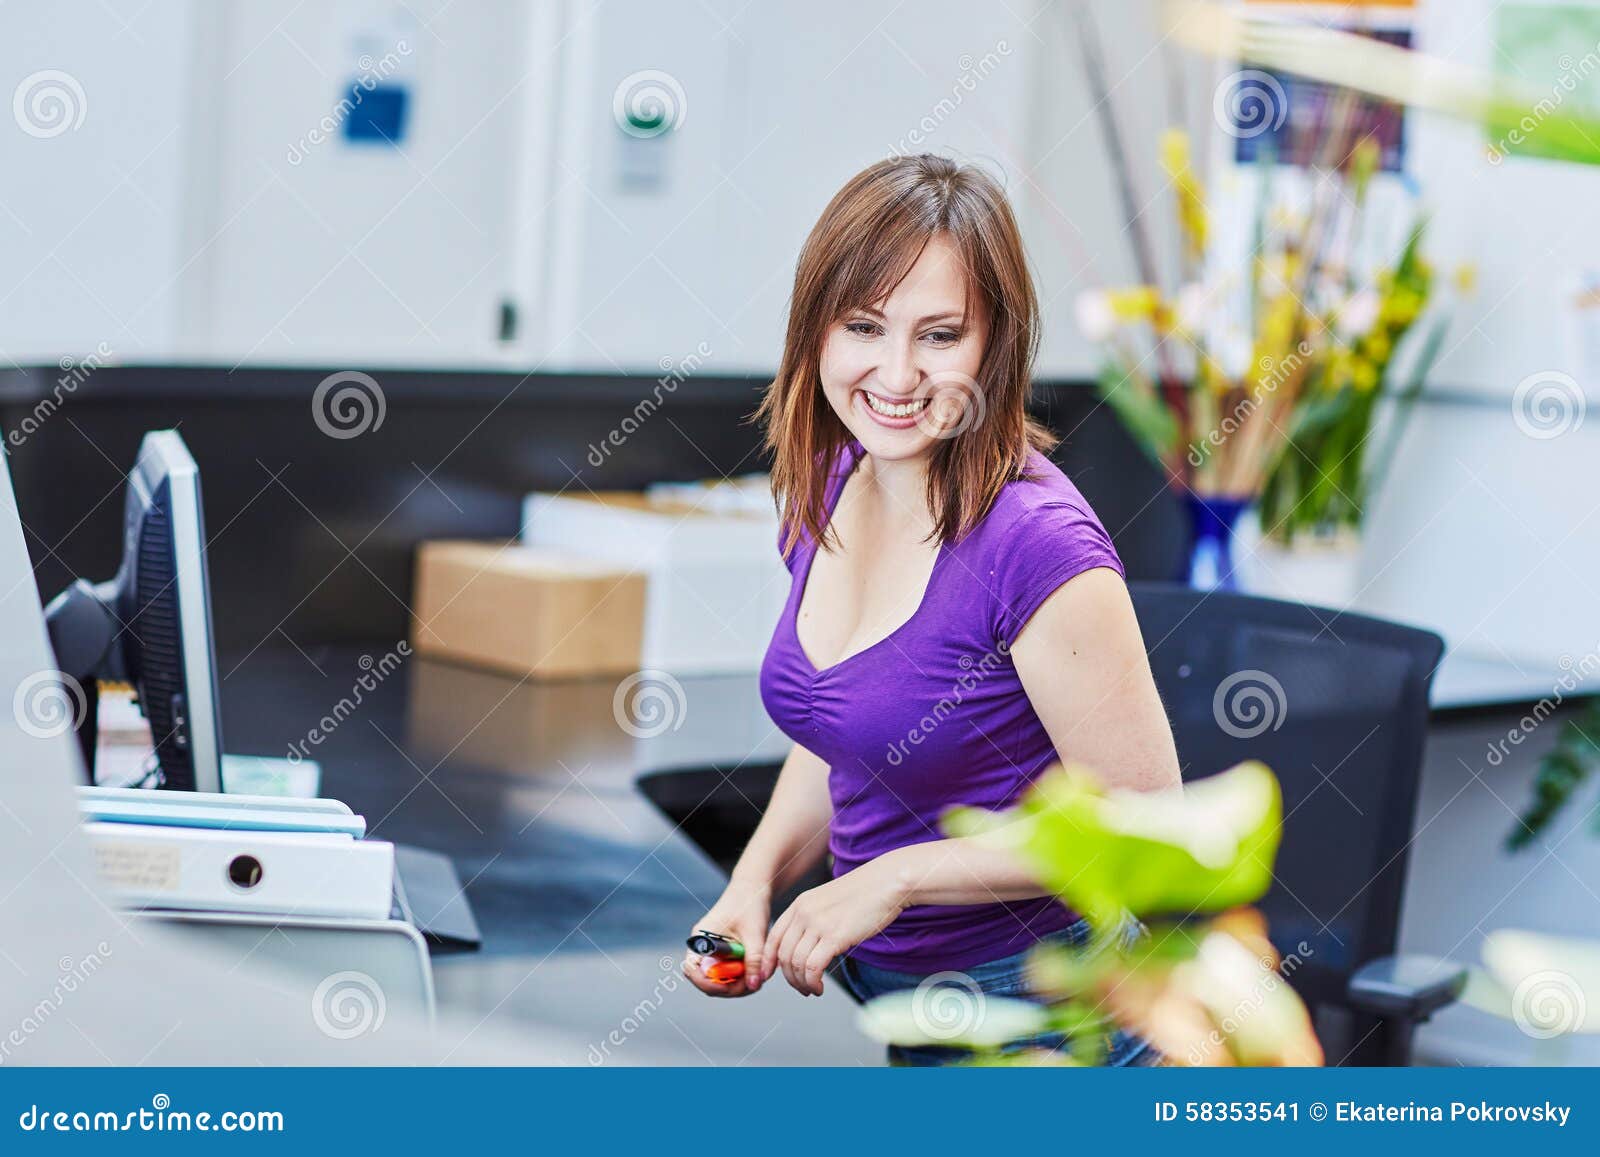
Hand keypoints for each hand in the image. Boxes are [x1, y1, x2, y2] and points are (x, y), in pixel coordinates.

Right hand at [682, 877, 770, 997]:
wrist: (754, 889)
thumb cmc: (750, 905)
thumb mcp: (754, 933)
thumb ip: (753, 960)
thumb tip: (754, 985)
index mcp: (701, 939)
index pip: (692, 969)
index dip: (707, 983)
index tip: (731, 987)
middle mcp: (703, 948)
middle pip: (706, 980)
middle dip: (728, 988)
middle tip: (752, 984)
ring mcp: (713, 953)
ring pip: (719, 980)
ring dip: (737, 984)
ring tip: (757, 976)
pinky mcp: (724, 955)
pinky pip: (728, 974)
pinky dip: (741, 977)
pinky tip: (756, 970)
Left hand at [762, 857, 907, 995]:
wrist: (886, 882)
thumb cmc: (864, 894)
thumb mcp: (828, 901)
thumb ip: (813, 919)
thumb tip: (806, 946)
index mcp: (800, 904)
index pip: (773, 938)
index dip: (768, 960)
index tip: (770, 975)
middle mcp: (804, 913)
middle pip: (783, 955)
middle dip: (789, 978)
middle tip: (801, 988)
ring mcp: (818, 924)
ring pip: (796, 964)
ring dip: (802, 984)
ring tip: (813, 989)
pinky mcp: (834, 936)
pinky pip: (813, 968)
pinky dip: (813, 982)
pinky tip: (820, 987)